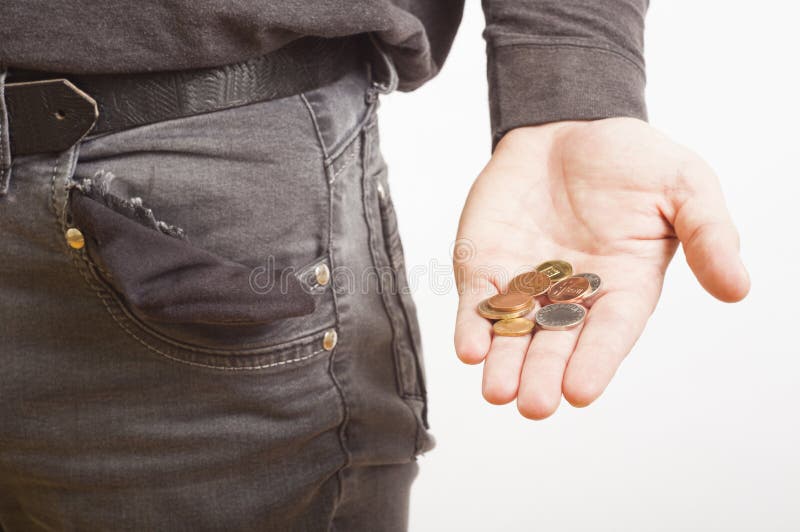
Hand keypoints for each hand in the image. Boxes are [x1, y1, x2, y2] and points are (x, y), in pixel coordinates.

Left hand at [453, 118, 749, 418]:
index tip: (580, 391)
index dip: (596, 360)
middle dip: (544, 374)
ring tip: (497, 391)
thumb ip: (708, 233)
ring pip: (513, 332)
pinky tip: (468, 349)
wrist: (568, 126)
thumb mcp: (685, 185)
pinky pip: (478, 300)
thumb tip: (737, 288)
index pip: (610, 331)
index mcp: (623, 285)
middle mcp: (572, 295)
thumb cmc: (632, 158)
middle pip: (557, 343)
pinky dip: (472, 325)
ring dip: (504, 362)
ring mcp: (526, 283)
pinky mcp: (487, 265)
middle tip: (534, 405)